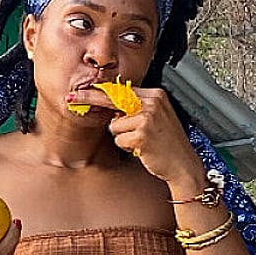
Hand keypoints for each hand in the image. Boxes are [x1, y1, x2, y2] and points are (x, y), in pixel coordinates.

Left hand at [67, 86, 203, 185]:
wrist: (183, 164)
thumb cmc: (167, 144)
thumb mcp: (156, 118)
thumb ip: (135, 110)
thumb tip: (109, 108)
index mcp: (155, 95)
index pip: (120, 90)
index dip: (98, 92)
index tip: (79, 92)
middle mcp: (151, 102)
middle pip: (111, 100)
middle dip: (89, 99)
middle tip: (72, 98)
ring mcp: (147, 117)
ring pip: (114, 125)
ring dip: (122, 137)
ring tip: (140, 142)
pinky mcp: (142, 134)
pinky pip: (118, 140)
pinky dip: (126, 147)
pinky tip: (141, 149)